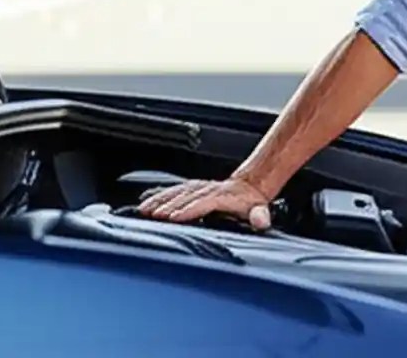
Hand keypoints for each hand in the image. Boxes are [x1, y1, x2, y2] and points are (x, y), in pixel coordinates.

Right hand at [135, 177, 272, 228]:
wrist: (249, 187)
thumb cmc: (251, 203)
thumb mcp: (260, 210)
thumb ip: (260, 215)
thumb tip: (261, 220)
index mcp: (225, 197)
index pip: (205, 202)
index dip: (190, 209)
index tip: (175, 217)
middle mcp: (210, 190)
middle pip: (187, 196)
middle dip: (169, 205)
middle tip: (152, 215)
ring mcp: (201, 188)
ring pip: (178, 191)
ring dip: (161, 199)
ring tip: (145, 208)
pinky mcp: (194, 188)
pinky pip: (175, 189)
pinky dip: (160, 194)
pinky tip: (148, 200)